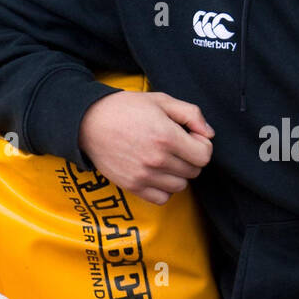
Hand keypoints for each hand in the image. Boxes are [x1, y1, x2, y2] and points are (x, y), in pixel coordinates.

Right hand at [78, 90, 213, 204]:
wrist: (88, 122)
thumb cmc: (126, 108)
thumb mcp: (161, 100)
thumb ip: (191, 114)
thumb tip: (209, 134)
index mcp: (167, 137)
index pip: (204, 156)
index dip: (201, 145)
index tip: (190, 137)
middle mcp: (157, 160)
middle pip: (194, 171)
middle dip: (190, 158)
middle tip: (175, 145)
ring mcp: (144, 176)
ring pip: (180, 186)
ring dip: (178, 174)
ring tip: (164, 158)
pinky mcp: (132, 186)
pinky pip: (162, 198)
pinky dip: (164, 188)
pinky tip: (156, 173)